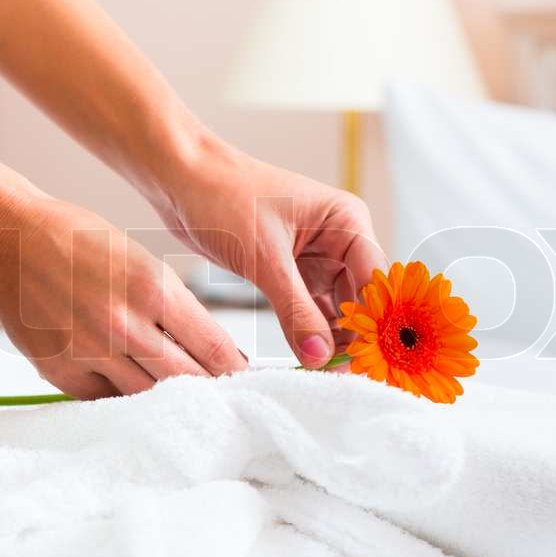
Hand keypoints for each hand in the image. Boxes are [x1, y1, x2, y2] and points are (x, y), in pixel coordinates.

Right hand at [0, 195, 247, 397]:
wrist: (10, 240)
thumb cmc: (78, 242)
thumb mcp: (139, 261)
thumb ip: (173, 306)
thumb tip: (209, 350)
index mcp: (154, 288)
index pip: (214, 347)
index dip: (235, 369)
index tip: (245, 379)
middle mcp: (124, 324)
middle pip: (187, 379)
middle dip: (209, 391)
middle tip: (225, 401)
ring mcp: (90, 351)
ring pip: (148, 395)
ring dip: (168, 399)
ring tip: (184, 403)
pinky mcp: (61, 370)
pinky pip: (105, 397)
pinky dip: (122, 395)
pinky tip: (132, 391)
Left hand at [154, 137, 386, 367]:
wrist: (178, 179)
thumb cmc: (223, 197)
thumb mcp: (264, 258)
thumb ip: (296, 311)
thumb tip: (320, 358)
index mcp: (347, 222)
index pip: (376, 282)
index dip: (374, 324)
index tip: (363, 363)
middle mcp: (339, 240)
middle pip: (361, 301)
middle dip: (352, 338)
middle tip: (337, 377)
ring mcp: (316, 258)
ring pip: (336, 311)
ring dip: (329, 340)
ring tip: (320, 374)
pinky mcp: (290, 272)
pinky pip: (309, 311)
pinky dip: (307, 333)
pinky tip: (304, 359)